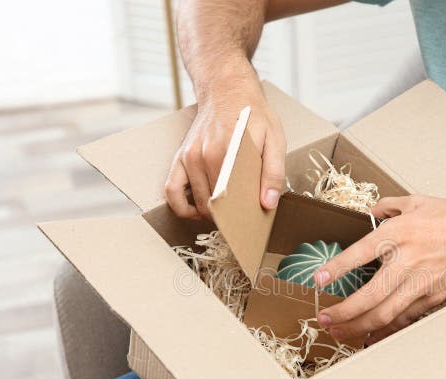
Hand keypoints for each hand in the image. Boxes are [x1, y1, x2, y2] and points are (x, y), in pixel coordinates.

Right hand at [165, 68, 286, 218]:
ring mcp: (189, 157)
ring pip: (195, 201)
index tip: (249, 224)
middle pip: (213, 204)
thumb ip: (273, 172)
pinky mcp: (180, 157)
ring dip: (209, 213)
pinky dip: (181, 206)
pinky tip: (196, 211)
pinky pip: (171, 189)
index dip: (240, 217)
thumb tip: (267, 203)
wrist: (226, 87)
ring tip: (226, 214)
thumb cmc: (253, 114)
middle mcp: (204, 156)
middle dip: (228, 216)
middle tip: (242, 219)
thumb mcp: (274, 139)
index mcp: (229, 152)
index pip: (232, 200)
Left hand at [313, 195, 445, 343]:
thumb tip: (372, 211)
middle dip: (343, 312)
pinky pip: (404, 319)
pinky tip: (369, 335)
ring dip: (358, 326)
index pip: (359, 253)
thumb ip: (389, 206)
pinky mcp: (432, 298)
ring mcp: (420, 283)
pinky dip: (385, 330)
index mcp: (398, 234)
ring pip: (385, 314)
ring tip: (339, 331)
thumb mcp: (418, 202)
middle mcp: (406, 261)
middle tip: (324, 318)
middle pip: (369, 296)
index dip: (336, 268)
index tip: (318, 280)